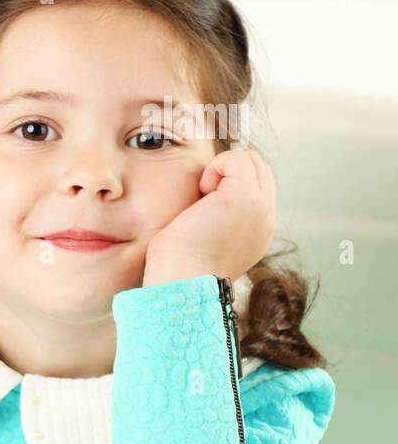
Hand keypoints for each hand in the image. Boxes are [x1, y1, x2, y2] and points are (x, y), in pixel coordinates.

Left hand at [143, 148, 275, 285]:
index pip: (257, 186)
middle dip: (226, 173)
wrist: (182, 285)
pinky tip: (202, 193)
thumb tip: (204, 196)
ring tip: (202, 198)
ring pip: (250, 160)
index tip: (202, 203)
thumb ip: (215, 218)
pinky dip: (215, 167)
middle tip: (201, 199)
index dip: (228, 182)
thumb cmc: (178, 267)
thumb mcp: (203, 239)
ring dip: (221, 170)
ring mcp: (260, 208)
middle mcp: (266, 219)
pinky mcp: (245, 198)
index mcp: (258, 231)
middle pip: (257, 168)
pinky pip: (237, 158)